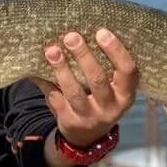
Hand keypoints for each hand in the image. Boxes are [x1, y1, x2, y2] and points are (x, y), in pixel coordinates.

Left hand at [33, 29, 138, 147]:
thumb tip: (81, 30)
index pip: (128, 71)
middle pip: (98, 79)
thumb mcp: (111, 88)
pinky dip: (46, 83)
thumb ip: (105, 66)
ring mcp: (89, 117)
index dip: (116, 51)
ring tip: (52, 50)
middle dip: (83, 56)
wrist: (87, 137)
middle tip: (71, 36)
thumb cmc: (99, 100)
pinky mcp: (69, 122)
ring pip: (74, 92)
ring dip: (62, 69)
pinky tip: (38, 69)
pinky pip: (56, 100)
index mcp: (125, 94)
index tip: (101, 32)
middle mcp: (110, 107)